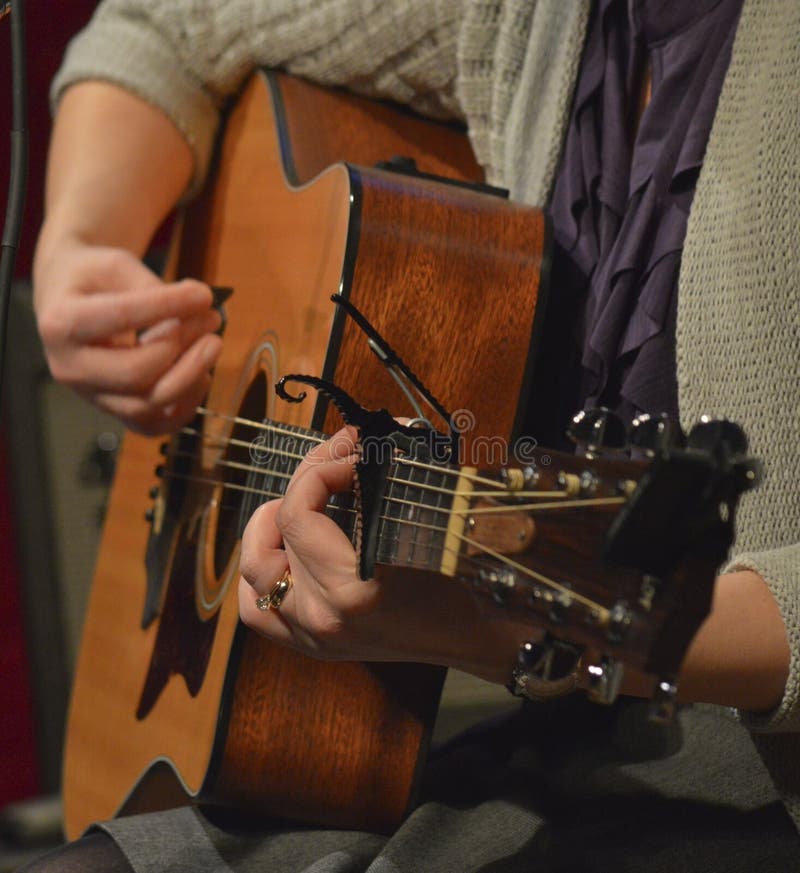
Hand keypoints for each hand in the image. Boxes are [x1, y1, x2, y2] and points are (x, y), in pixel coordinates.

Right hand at [34, 241, 221, 433]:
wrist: (71, 303)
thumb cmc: (93, 280)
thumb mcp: (114, 265)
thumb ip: (151, 286)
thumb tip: (197, 307)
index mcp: (61, 323)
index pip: (119, 318)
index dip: (167, 306)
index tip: (203, 294)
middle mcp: (71, 369)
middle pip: (135, 373)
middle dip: (183, 345)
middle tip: (212, 317)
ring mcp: (93, 397)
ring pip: (148, 406)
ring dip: (192, 374)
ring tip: (212, 342)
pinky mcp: (116, 412)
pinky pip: (157, 424)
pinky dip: (187, 402)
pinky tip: (202, 373)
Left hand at [238, 428, 530, 679]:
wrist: (473, 635)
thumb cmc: (459, 576)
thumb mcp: (425, 520)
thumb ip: (385, 476)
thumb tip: (358, 435)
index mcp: (352, 588)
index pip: (300, 511)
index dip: (321, 467)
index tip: (352, 450)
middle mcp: (322, 616)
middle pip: (279, 529)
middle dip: (306, 480)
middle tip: (335, 461)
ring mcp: (311, 635)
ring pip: (254, 571)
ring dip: (267, 528)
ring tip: (296, 506)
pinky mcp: (311, 644)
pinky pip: (258, 609)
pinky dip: (260, 575)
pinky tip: (282, 552)